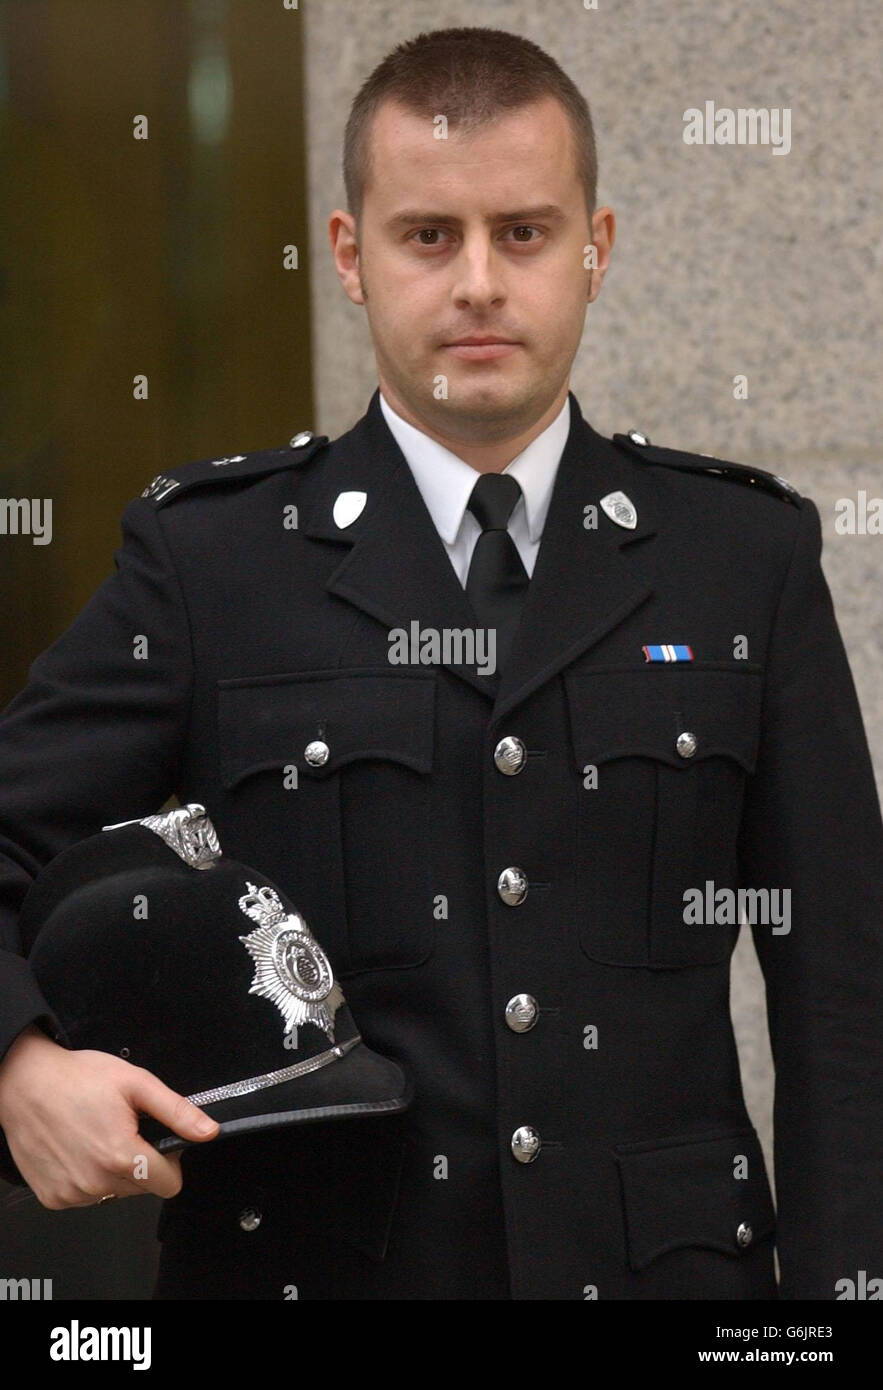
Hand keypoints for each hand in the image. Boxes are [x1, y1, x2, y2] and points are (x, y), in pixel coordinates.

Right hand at [0, 1024, 218, 1207]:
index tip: (157, 1140)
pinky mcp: (53, 1197)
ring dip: (113, 1171)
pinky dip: (87, 1177)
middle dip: (141, 1162)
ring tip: (96, 1135)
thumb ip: (176, 1111)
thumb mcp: (136, 1083)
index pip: (169, 1185)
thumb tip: (207, 1131)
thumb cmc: (76, 1078)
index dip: (170, 1160)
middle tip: (122, 1129)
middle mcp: (95, 1182)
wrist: (24, 1082)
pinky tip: (78, 1148)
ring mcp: (72, 1194)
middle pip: (143, 1188)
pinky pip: (85, 1196)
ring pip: (114, 1194)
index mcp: (121, 1156)